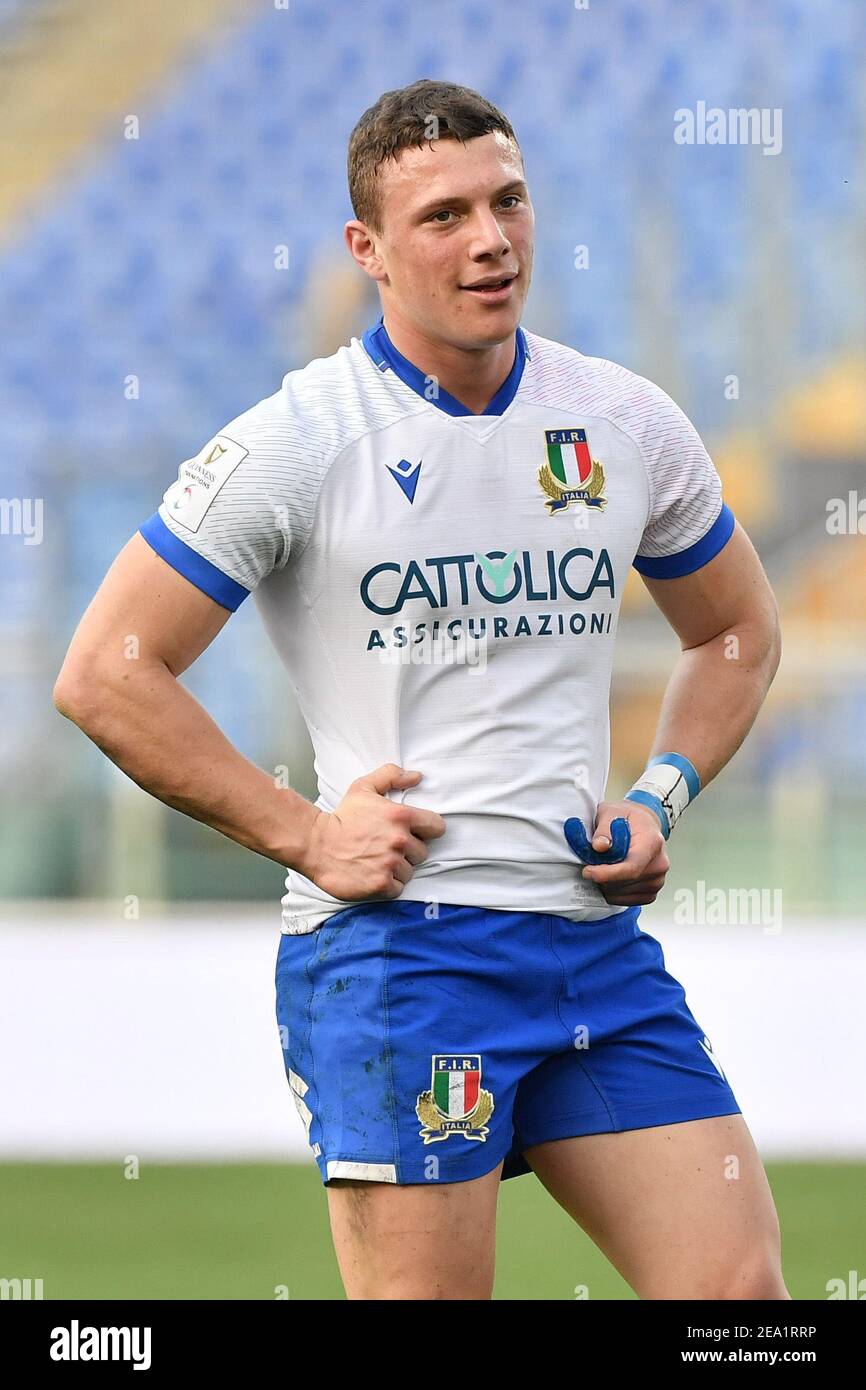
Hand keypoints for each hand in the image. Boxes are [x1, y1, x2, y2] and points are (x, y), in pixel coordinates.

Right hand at [299, 764, 445, 900]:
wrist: (316, 844)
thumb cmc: (341, 817)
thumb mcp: (364, 787)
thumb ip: (391, 776)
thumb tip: (416, 777)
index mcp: (401, 816)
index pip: (436, 827)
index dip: (426, 830)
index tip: (413, 832)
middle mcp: (399, 840)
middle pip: (422, 852)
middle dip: (408, 851)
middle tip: (386, 847)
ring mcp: (390, 864)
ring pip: (410, 871)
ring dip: (397, 868)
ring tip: (377, 860)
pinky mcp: (381, 884)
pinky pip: (397, 888)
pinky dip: (388, 884)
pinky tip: (373, 874)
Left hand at [579, 799, 669, 905]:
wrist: (643, 824)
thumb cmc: (626, 818)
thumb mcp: (610, 812)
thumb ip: (603, 829)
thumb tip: (599, 846)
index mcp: (652, 842)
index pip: (631, 867)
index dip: (607, 874)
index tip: (588, 871)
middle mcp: (659, 863)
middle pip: (624, 883)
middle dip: (601, 877)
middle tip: (590, 864)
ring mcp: (658, 879)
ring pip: (623, 894)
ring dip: (606, 885)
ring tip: (602, 868)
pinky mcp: (652, 891)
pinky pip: (628, 901)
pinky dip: (613, 893)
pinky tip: (609, 878)